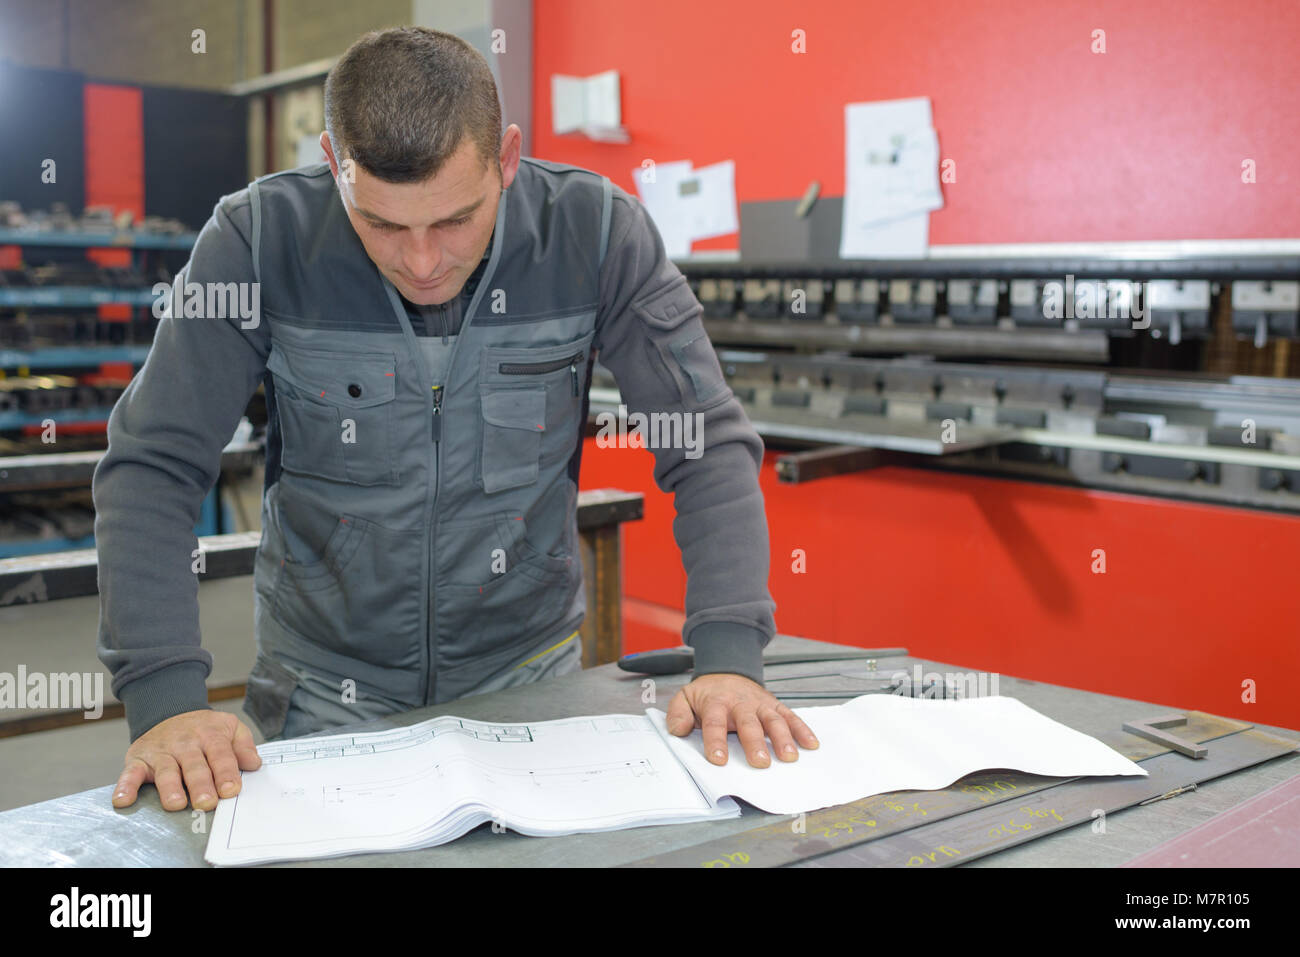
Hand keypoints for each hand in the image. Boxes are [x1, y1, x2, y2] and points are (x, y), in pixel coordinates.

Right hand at [112, 710, 261, 811]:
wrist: (169, 709)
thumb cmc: (204, 728)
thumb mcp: (230, 727)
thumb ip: (243, 745)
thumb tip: (254, 764)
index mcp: (210, 736)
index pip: (221, 755)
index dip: (226, 773)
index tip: (231, 790)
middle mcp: (185, 744)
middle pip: (194, 766)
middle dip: (200, 785)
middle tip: (206, 803)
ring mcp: (161, 752)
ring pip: (166, 771)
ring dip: (169, 788)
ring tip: (176, 804)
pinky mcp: (139, 759)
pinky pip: (130, 773)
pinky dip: (124, 786)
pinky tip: (123, 800)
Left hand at [665, 673, 818, 767]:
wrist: (728, 670)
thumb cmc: (707, 693)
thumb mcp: (684, 698)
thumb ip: (677, 714)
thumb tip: (679, 730)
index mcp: (716, 702)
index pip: (715, 723)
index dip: (716, 741)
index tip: (719, 759)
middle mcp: (740, 702)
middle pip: (748, 723)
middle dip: (755, 743)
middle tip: (760, 762)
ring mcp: (760, 703)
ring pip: (773, 719)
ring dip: (783, 737)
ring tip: (789, 757)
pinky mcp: (775, 705)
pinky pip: (790, 716)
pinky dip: (802, 729)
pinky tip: (811, 743)